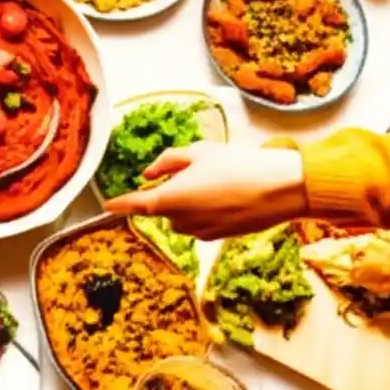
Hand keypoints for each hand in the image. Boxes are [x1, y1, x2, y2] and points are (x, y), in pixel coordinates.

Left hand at [104, 142, 307, 239]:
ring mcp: (198, 232)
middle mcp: (179, 221)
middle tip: (199, 172)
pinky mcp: (216, 238)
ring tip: (219, 183)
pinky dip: (205, 212)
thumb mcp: (199, 152)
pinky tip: (228, 197)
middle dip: (172, 192)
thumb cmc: (238, 164)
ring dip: (189, 203)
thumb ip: (167, 162)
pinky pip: (199, 224)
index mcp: (169, 199)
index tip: (107, 205)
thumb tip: (148, 174)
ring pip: (181, 216)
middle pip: (163, 207)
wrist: (281, 189)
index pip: (134, 204)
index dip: (119, 204)